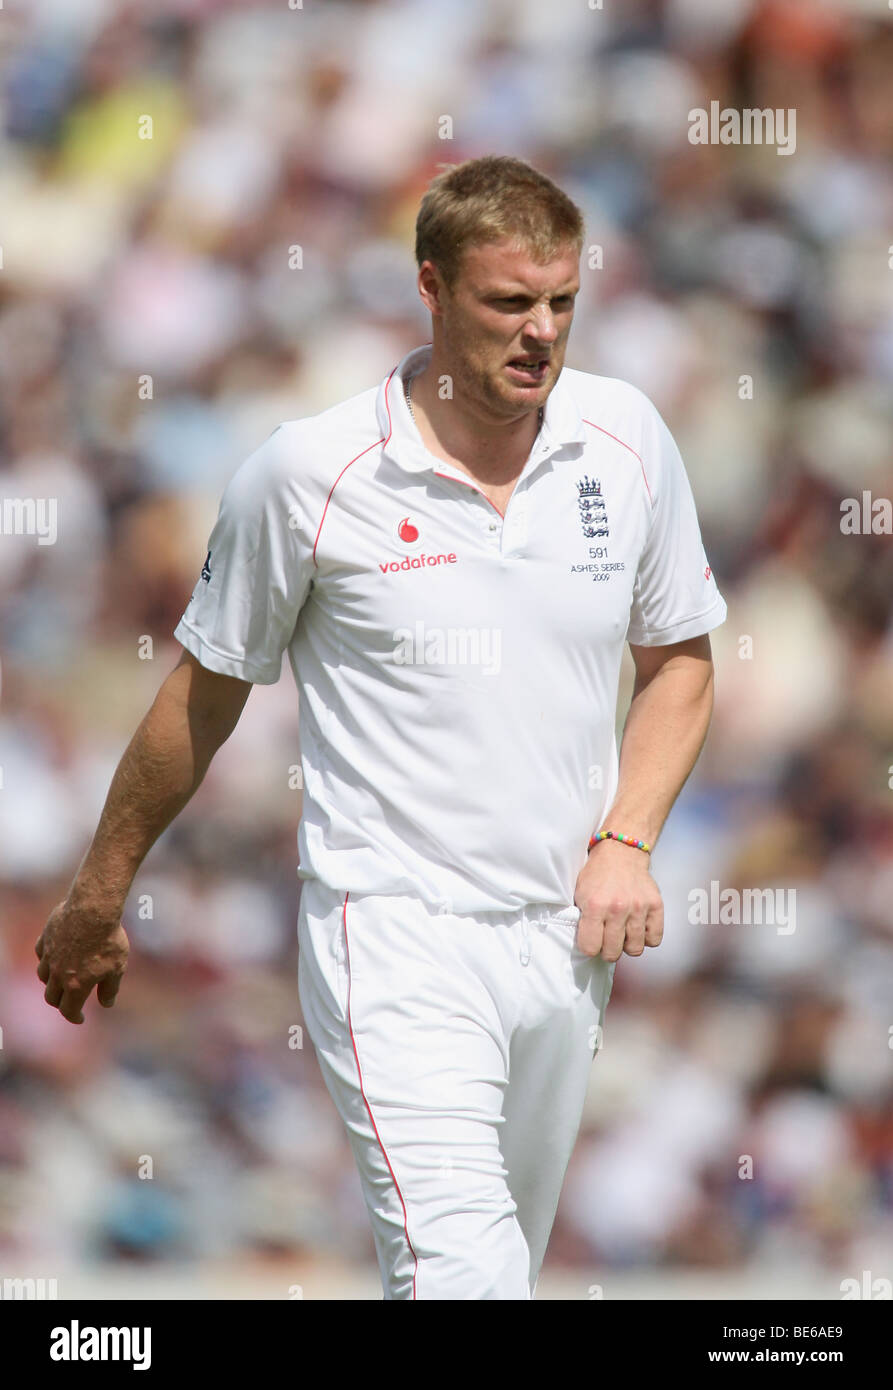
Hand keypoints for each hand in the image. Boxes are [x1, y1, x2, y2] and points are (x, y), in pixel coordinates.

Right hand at [35, 898, 129, 1024]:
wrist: (93, 909)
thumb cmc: (108, 940)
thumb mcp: (117, 968)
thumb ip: (110, 989)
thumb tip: (107, 1004)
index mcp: (76, 986)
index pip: (68, 1010)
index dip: (75, 1017)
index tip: (80, 1018)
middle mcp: (58, 974)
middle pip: (51, 997)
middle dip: (60, 1003)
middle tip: (70, 1002)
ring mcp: (49, 956)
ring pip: (42, 977)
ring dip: (51, 982)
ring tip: (62, 980)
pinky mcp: (45, 939)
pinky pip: (41, 954)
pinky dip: (46, 959)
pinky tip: (56, 956)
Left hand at [574, 838, 663, 961]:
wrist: (621, 852)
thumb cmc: (598, 874)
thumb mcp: (580, 894)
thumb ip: (582, 919)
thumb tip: (586, 945)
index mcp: (595, 906)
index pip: (590, 948)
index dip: (589, 947)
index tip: (591, 942)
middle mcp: (617, 908)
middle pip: (612, 952)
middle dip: (607, 950)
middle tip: (606, 940)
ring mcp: (639, 908)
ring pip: (635, 949)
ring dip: (627, 945)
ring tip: (623, 933)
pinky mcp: (655, 906)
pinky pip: (654, 938)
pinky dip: (646, 938)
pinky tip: (638, 928)